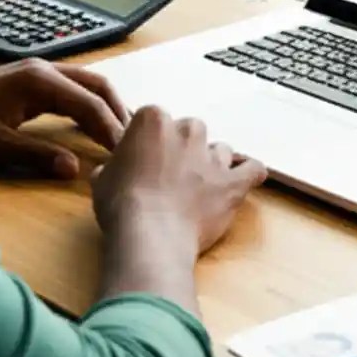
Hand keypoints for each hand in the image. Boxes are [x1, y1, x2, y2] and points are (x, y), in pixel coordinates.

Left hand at [0, 58, 128, 178]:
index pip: (91, 105)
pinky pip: (71, 87)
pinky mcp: (30, 78)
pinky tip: (93, 124)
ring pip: (86, 83)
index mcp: (39, 82)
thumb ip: (38, 157)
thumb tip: (76, 170)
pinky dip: (89, 104)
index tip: (128, 155)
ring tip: (121, 135)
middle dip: (119, 113)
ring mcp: (37, 70)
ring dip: (106, 106)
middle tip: (134, 143)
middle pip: (97, 86)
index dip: (112, 131)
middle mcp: (43, 69)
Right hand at [91, 106, 267, 256]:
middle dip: (183, 149)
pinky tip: (241, 181)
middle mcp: (188, 131)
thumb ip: (116, 165)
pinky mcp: (233, 183)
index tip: (145, 162)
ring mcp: (213, 157)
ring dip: (211, 163)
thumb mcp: (102, 178)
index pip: (155, 120)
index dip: (150, 143)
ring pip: (220, 149)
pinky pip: (253, 169)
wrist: (150, 236)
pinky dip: (249, 173)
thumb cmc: (120, 206)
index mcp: (153, 121)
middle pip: (191, 130)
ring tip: (200, 187)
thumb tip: (115, 170)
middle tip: (171, 176)